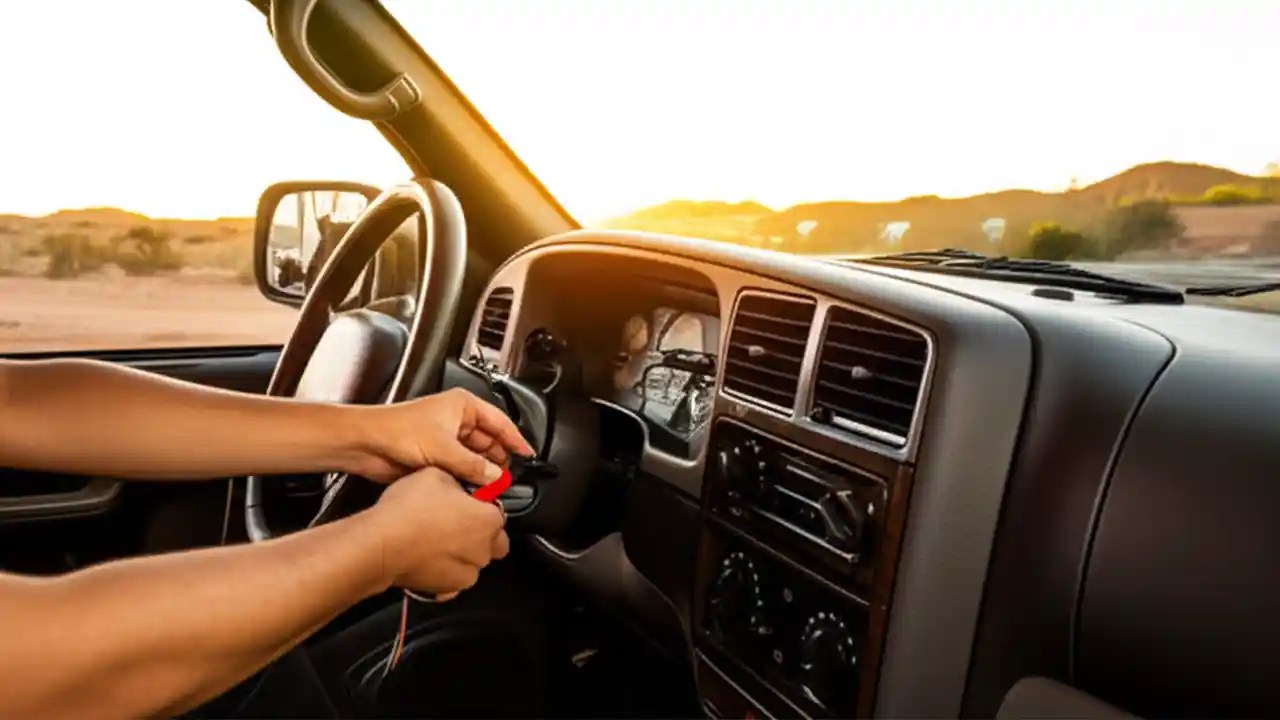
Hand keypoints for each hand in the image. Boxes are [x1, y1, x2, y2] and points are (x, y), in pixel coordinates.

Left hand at [349, 388, 534, 485]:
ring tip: (493, 487)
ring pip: (476, 457)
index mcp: (463, 406)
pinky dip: (469, 477)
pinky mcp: (437, 456)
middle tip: (509, 478)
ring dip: (483, 471)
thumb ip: (474, 466)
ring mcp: (447, 439)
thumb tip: (496, 477)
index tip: (528, 454)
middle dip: (499, 459)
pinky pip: (461, 467)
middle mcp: (457, 421)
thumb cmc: (398, 431)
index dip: (515, 439)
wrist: (366, 444)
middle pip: (489, 441)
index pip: (499, 422)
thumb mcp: (443, 449)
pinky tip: (475, 489)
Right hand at [364, 466, 508, 595]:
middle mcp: (484, 550)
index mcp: (489, 520)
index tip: (466, 501)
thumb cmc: (408, 510)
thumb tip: (459, 483)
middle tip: (455, 521)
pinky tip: (428, 557)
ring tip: (435, 539)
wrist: (380, 546)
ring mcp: (467, 573)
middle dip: (480, 532)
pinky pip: (454, 577)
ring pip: (474, 561)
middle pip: (494, 541)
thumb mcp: (435, 474)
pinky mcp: (448, 590)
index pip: (497, 510)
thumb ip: (457, 479)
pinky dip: (446, 569)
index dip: (481, 505)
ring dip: (462, 552)